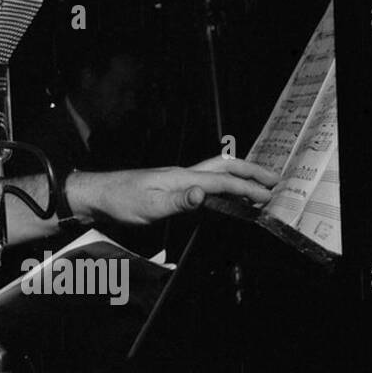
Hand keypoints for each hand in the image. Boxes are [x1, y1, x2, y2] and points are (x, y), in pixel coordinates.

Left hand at [81, 156, 279, 226]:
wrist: (97, 195)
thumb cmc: (120, 200)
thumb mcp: (149, 205)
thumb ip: (179, 201)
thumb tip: (204, 194)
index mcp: (181, 177)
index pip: (222, 181)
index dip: (247, 188)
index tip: (268, 196)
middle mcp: (181, 174)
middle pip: (223, 167)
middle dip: (250, 172)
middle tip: (273, 180)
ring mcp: (175, 178)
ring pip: (214, 171)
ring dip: (238, 175)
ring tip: (256, 183)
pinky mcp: (169, 186)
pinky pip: (204, 180)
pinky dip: (222, 183)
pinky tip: (223, 191)